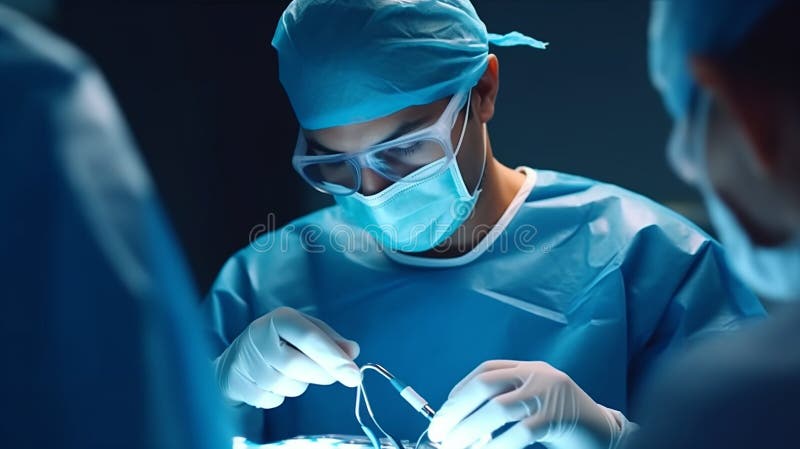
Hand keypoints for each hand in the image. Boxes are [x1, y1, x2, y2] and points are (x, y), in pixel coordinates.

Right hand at [214, 306, 360, 408]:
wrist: (237, 359)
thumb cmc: (281, 342)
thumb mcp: (307, 332)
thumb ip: (331, 341)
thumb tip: (353, 351)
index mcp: (280, 318)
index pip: (309, 337)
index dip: (333, 357)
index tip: (355, 375)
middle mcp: (260, 336)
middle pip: (298, 364)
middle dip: (323, 374)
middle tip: (335, 375)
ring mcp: (246, 361)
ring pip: (287, 385)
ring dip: (300, 385)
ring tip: (293, 372)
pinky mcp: (237, 384)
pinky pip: (272, 400)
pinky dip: (281, 396)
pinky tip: (275, 383)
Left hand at [428, 361, 627, 448]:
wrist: (604, 433)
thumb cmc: (561, 421)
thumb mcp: (533, 402)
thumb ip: (506, 402)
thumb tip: (461, 421)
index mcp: (529, 368)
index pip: (487, 370)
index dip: (461, 389)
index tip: (444, 411)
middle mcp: (538, 375)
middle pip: (486, 386)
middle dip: (457, 410)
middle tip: (438, 432)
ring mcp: (548, 395)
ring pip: (499, 410)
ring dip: (469, 430)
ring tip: (452, 446)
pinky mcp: (557, 419)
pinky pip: (519, 433)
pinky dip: (495, 445)